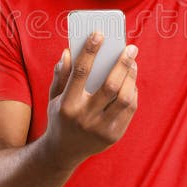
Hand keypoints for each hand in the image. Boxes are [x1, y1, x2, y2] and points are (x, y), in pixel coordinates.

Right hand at [44, 32, 138, 168]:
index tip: (100, 34)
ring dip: (131, 77)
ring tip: (133, 63)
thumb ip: (60, 74)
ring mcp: (101, 129)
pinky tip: (130, 81)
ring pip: (124, 98)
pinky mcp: (114, 136)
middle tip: (131, 48)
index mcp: (67, 105)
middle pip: (110, 86)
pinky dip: (132, 92)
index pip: (80, 72)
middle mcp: (85, 118)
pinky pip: (129, 109)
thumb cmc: (60, 117)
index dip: (90, 51)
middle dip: (123, 63)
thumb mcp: (53, 96)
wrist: (63, 152)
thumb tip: (69, 51)